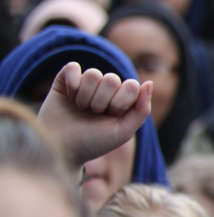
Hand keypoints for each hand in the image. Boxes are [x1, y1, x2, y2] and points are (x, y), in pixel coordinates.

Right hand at [37, 62, 151, 168]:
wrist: (61, 148)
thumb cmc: (93, 142)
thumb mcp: (123, 131)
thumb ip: (142, 109)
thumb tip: (149, 82)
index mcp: (122, 99)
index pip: (131, 85)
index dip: (120, 103)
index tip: (111, 116)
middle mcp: (105, 89)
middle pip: (112, 79)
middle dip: (101, 102)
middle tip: (93, 114)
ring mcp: (85, 83)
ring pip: (93, 74)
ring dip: (85, 96)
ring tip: (80, 108)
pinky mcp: (65, 80)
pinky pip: (73, 67)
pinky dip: (72, 84)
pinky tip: (68, 97)